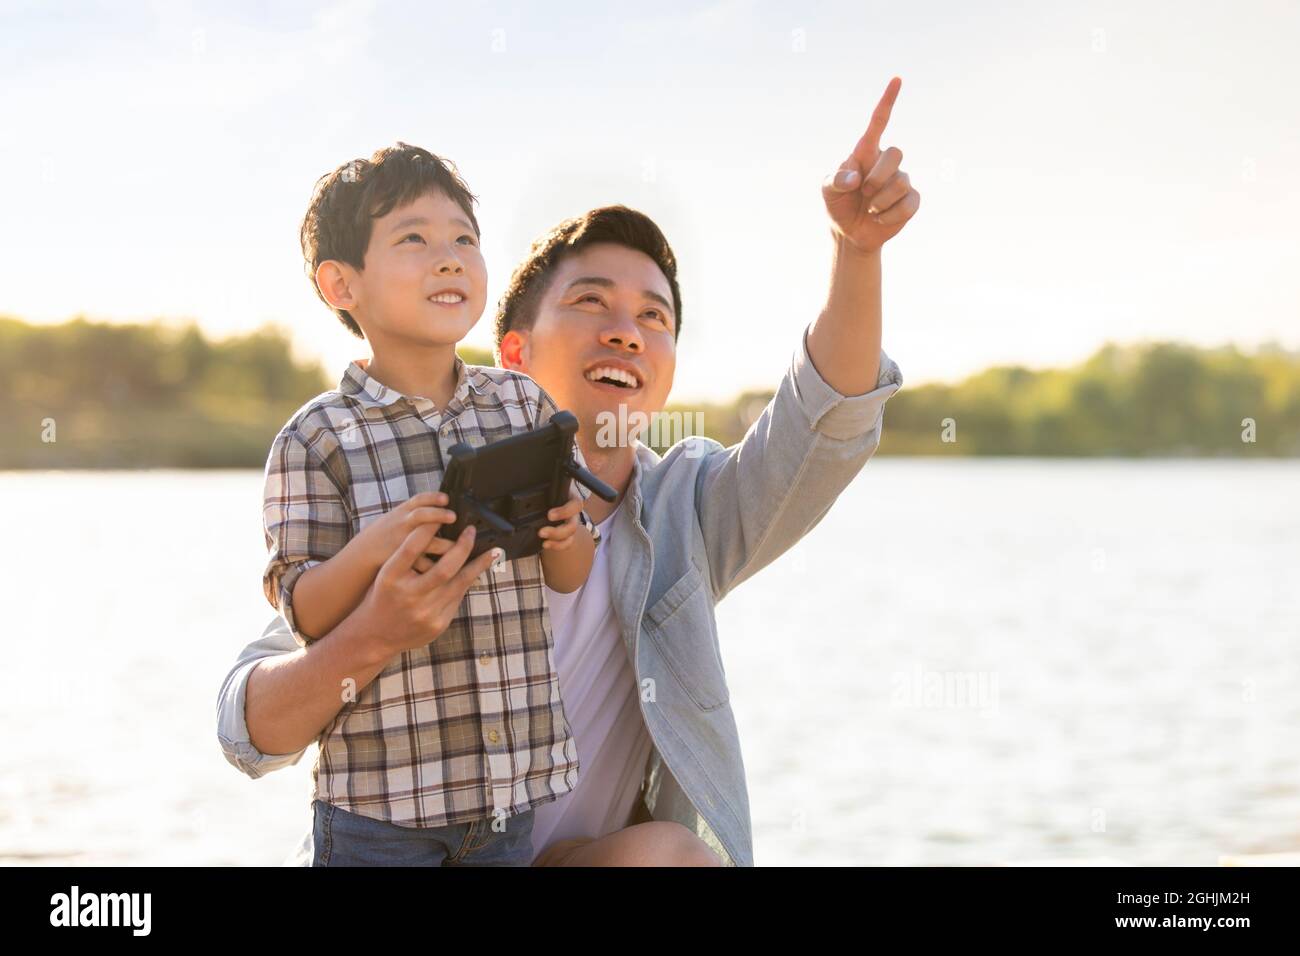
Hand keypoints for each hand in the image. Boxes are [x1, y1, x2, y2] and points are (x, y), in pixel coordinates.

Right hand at [354, 491, 457, 570]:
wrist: (365, 551)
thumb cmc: (390, 529)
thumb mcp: (400, 514)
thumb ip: (420, 508)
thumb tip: (449, 501)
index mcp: (404, 511)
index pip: (418, 500)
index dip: (432, 497)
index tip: (446, 498)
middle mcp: (404, 524)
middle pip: (420, 516)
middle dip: (437, 515)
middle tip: (453, 516)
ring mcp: (404, 542)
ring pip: (425, 543)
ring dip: (442, 544)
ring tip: (457, 546)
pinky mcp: (405, 560)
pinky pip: (421, 564)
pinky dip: (435, 566)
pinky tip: (450, 567)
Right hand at [357, 522, 500, 657]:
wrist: (374, 636)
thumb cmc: (382, 596)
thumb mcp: (386, 574)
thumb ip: (406, 554)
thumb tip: (434, 527)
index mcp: (391, 579)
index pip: (412, 549)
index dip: (428, 530)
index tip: (441, 517)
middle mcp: (408, 597)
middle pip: (444, 569)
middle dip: (463, 547)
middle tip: (472, 531)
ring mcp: (425, 613)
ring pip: (459, 584)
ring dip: (478, 565)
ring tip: (493, 551)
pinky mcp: (438, 624)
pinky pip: (458, 598)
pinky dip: (467, 581)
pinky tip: (478, 570)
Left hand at [537, 489, 583, 551]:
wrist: (547, 499)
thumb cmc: (547, 492)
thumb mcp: (546, 490)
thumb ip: (540, 490)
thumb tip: (526, 489)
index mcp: (570, 498)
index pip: (575, 505)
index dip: (565, 512)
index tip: (549, 515)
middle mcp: (573, 512)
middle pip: (573, 525)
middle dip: (557, 531)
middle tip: (541, 532)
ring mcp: (571, 524)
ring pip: (570, 536)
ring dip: (557, 541)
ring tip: (544, 542)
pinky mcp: (567, 534)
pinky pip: (567, 543)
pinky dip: (557, 546)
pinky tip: (545, 545)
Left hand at [821, 76, 919, 254]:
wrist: (850, 233)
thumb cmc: (838, 205)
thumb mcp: (828, 191)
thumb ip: (836, 181)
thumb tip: (856, 178)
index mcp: (866, 153)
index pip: (879, 122)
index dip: (887, 101)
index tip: (896, 80)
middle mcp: (886, 162)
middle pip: (896, 153)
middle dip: (878, 177)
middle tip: (863, 193)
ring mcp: (901, 180)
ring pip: (901, 182)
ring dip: (880, 201)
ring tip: (870, 209)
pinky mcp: (911, 200)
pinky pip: (908, 203)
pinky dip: (889, 216)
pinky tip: (880, 219)